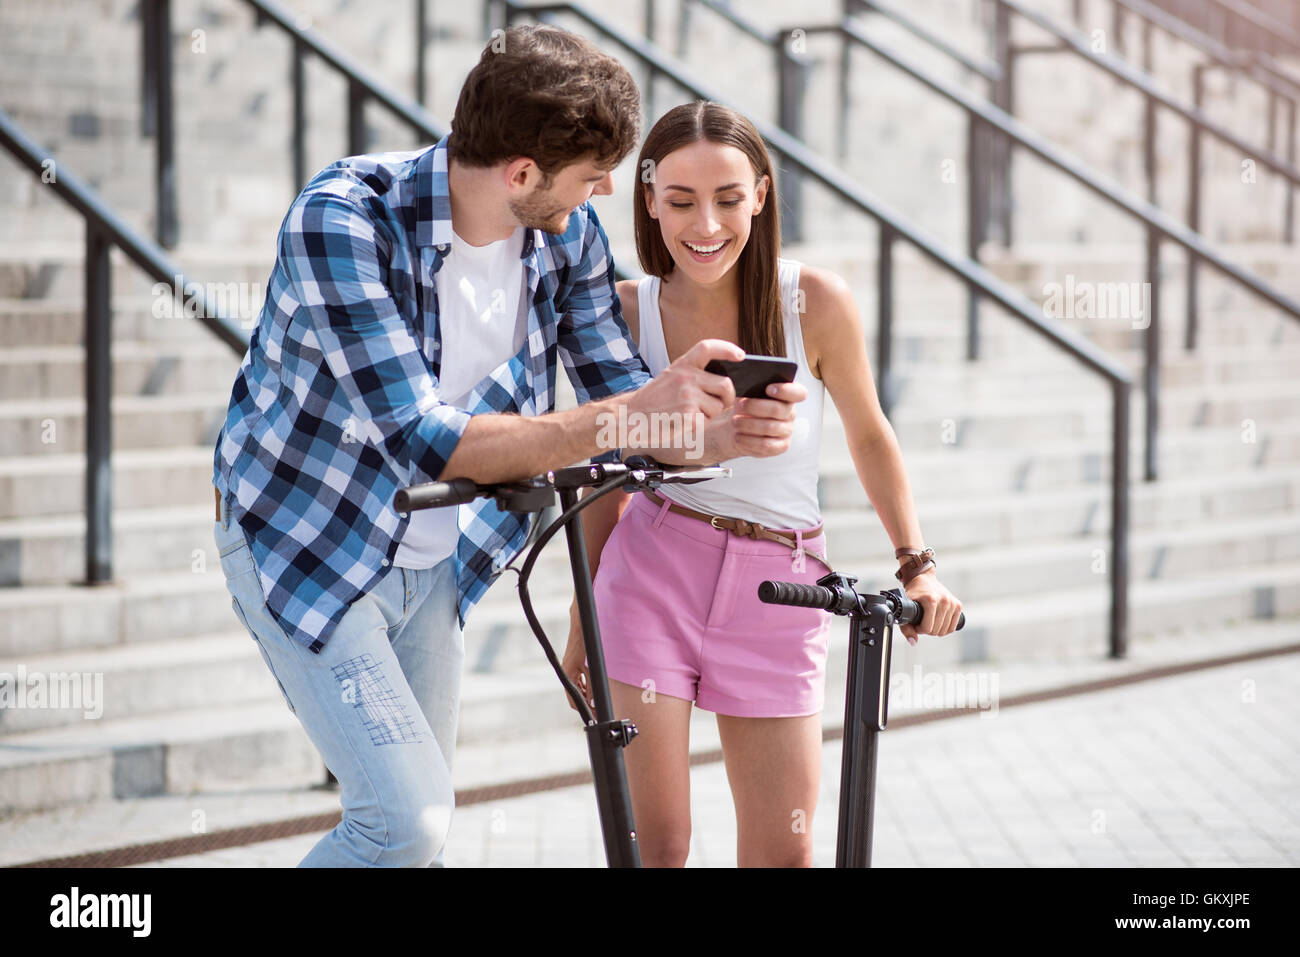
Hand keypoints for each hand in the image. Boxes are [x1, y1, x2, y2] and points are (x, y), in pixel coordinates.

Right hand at [561, 605, 592, 711]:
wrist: (581, 626)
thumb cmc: (585, 644)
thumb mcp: (591, 668)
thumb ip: (592, 686)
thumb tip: (593, 702)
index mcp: (568, 675)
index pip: (573, 700)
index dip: (583, 710)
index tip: (593, 715)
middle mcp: (567, 673)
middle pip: (575, 695)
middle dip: (586, 703)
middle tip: (598, 710)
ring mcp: (570, 669)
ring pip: (578, 688)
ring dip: (587, 695)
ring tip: (598, 701)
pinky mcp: (574, 664)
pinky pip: (579, 679)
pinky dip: (586, 685)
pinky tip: (594, 687)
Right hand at [623, 340, 742, 457]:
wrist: (630, 417)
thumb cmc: (651, 402)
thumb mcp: (670, 378)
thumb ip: (693, 375)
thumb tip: (723, 382)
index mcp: (681, 365)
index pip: (708, 347)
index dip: (727, 349)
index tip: (740, 355)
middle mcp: (686, 378)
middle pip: (725, 385)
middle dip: (727, 398)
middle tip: (721, 403)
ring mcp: (688, 396)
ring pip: (719, 406)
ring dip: (711, 414)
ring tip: (690, 414)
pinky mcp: (688, 416)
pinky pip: (708, 421)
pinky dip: (700, 425)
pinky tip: (684, 422)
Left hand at [702, 379, 806, 461]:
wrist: (737, 426)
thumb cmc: (744, 405)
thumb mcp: (747, 393)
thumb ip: (752, 387)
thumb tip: (747, 384)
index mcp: (788, 396)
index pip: (799, 393)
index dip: (786, 390)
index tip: (769, 389)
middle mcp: (791, 413)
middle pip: (778, 409)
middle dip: (756, 407)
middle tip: (740, 405)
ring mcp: (787, 430)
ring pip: (769, 428)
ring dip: (749, 424)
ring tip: (734, 422)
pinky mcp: (781, 446)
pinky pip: (766, 445)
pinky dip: (749, 441)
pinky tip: (738, 436)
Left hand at [898, 570, 962, 644]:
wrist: (923, 578)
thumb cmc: (913, 593)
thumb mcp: (906, 608)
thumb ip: (906, 627)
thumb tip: (913, 642)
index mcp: (931, 600)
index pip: (927, 628)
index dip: (919, 630)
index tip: (915, 624)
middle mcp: (944, 601)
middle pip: (936, 630)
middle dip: (927, 630)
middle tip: (921, 622)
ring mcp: (952, 603)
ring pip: (945, 630)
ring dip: (936, 629)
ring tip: (929, 621)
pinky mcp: (958, 605)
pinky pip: (953, 626)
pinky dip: (945, 628)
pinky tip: (938, 622)